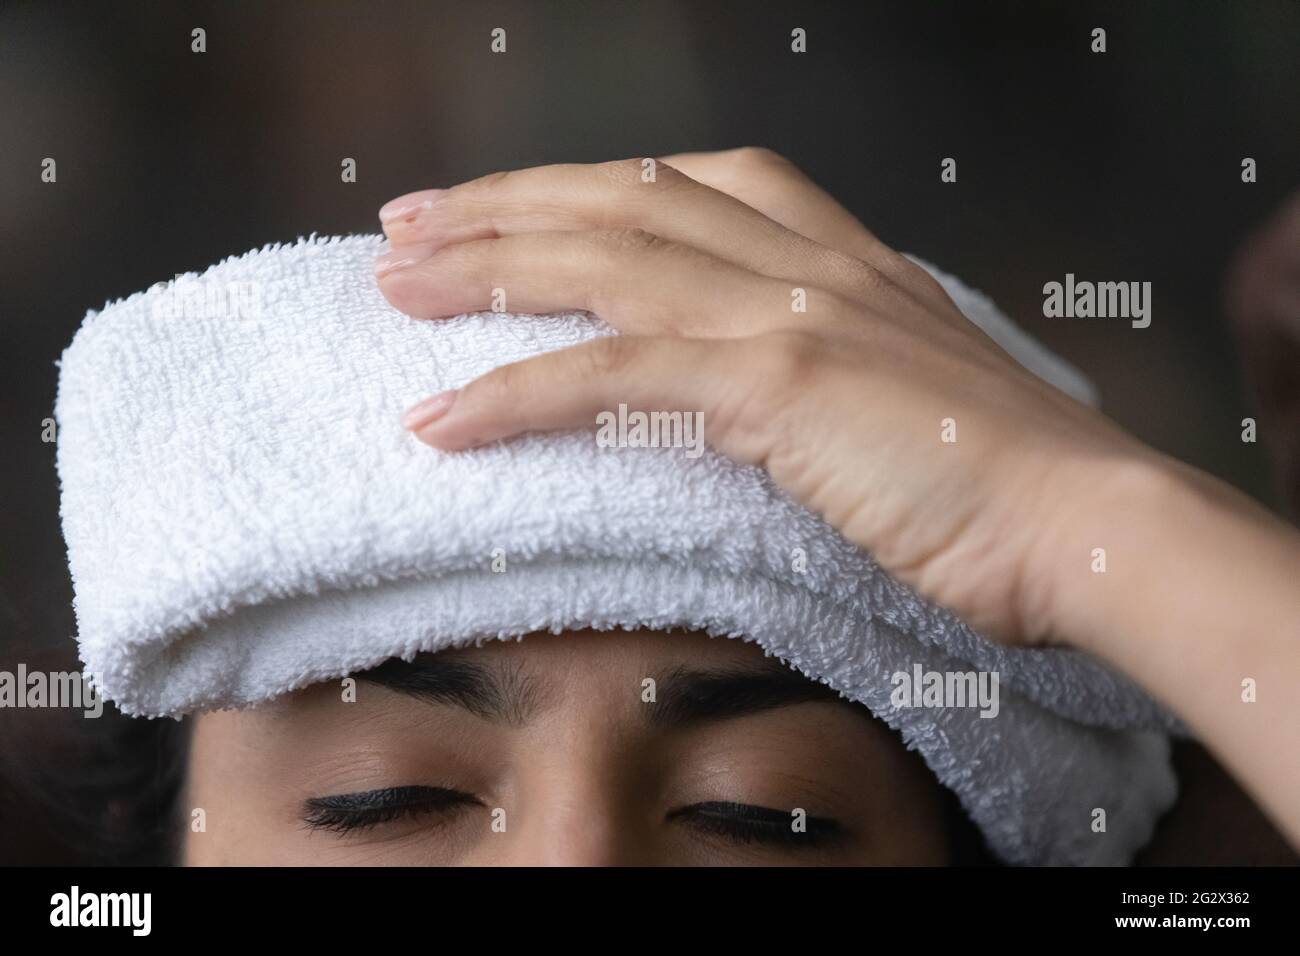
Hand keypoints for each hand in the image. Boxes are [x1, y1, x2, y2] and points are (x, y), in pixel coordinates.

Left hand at [374, 150, 1165, 648]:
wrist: (1083, 521)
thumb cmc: (1002, 478)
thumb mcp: (896, 394)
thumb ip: (821, 369)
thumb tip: (752, 391)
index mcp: (834, 254)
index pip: (679, 186)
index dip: (578, 187)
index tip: (503, 207)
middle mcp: (804, 258)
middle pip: (619, 203)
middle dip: (501, 208)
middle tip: (407, 226)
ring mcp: (789, 310)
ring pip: (602, 265)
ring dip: (484, 272)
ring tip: (392, 287)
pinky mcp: (776, 381)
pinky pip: (613, 375)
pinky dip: (516, 392)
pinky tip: (440, 418)